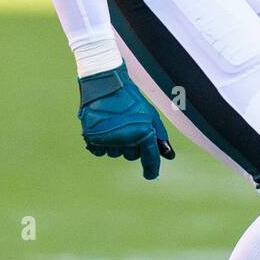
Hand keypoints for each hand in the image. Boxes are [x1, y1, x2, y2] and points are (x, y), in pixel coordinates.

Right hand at [78, 64, 174, 179]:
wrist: (105, 84)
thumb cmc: (130, 99)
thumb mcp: (150, 115)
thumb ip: (159, 136)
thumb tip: (168, 155)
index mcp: (142, 133)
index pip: (149, 157)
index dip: (151, 168)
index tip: (150, 175)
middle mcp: (125, 139)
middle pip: (131, 156)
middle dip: (131, 145)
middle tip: (128, 128)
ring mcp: (107, 139)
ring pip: (115, 153)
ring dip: (116, 144)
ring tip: (114, 125)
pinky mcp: (91, 137)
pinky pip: (99, 151)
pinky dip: (101, 144)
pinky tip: (103, 129)